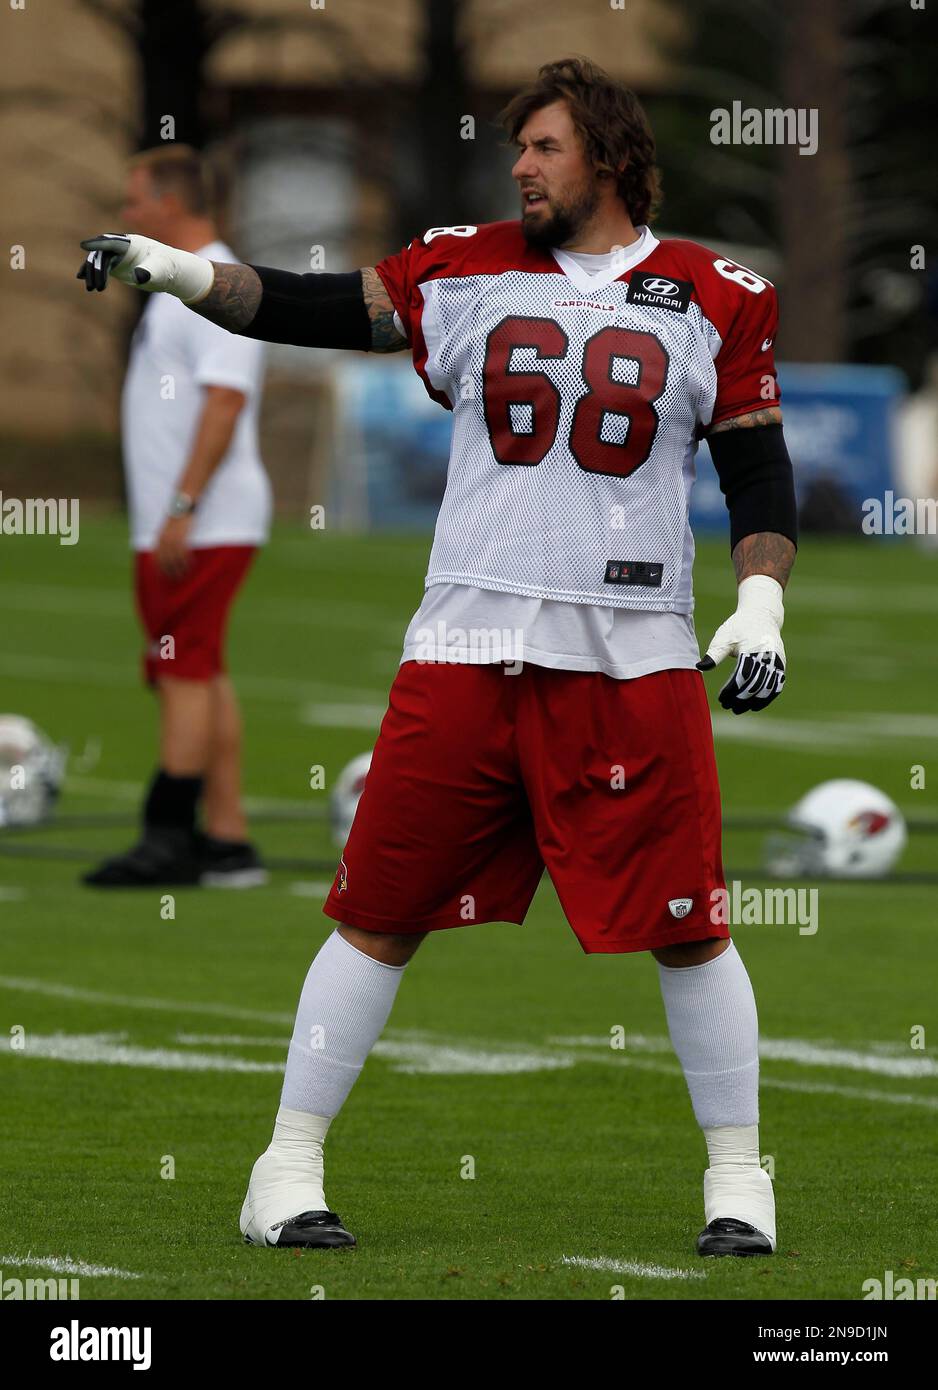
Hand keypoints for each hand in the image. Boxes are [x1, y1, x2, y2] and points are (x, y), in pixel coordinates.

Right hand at [77, 233, 213, 302]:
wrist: (169, 272)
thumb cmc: (166, 268)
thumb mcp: (158, 271)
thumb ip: (148, 271)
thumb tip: (139, 277)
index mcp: (131, 243)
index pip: (112, 242)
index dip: (98, 244)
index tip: (84, 246)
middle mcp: (122, 247)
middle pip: (103, 253)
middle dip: (96, 267)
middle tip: (95, 285)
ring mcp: (118, 255)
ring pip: (100, 261)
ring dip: (93, 273)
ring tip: (91, 288)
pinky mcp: (117, 265)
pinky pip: (101, 267)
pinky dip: (92, 272)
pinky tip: (82, 279)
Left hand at [156, 515, 192, 578]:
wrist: (182, 505)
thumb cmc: (177, 515)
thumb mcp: (167, 527)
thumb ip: (165, 537)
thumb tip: (167, 548)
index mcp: (159, 538)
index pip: (156, 557)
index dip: (159, 567)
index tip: (163, 575)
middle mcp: (164, 540)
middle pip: (165, 560)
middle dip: (169, 571)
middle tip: (174, 579)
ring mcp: (173, 539)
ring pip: (174, 559)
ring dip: (178, 569)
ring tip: (183, 575)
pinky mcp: (182, 537)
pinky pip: (183, 553)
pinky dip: (186, 561)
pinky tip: (190, 566)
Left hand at [697, 574, 785, 713]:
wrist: (761, 615)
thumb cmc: (738, 626)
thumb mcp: (724, 637)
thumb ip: (714, 654)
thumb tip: (700, 667)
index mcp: (751, 649)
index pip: (742, 676)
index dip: (731, 690)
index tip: (721, 699)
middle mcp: (766, 656)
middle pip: (755, 684)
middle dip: (741, 698)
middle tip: (728, 707)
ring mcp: (777, 660)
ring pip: (767, 687)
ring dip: (753, 701)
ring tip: (739, 709)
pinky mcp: (781, 663)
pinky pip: (776, 684)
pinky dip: (767, 697)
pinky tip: (755, 705)